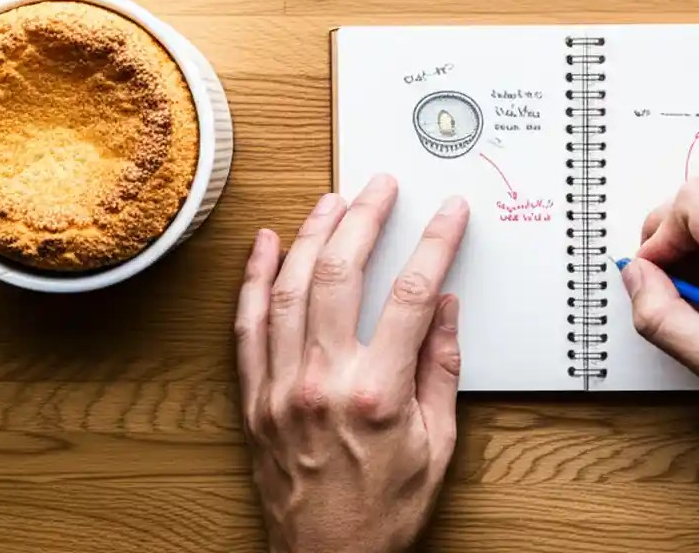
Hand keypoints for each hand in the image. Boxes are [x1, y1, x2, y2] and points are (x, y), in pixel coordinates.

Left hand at [235, 174, 469, 552]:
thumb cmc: (385, 511)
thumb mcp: (438, 446)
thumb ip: (441, 370)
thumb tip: (444, 308)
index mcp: (378, 394)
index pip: (411, 295)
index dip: (434, 244)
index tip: (449, 215)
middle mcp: (323, 382)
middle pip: (341, 275)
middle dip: (365, 219)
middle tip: (382, 187)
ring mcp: (281, 388)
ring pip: (290, 289)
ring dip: (311, 235)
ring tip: (333, 201)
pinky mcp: (255, 399)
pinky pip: (248, 326)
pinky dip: (254, 280)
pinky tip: (265, 245)